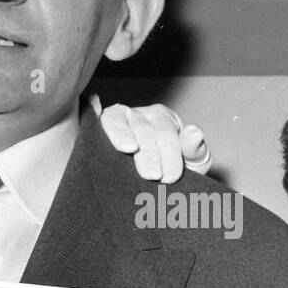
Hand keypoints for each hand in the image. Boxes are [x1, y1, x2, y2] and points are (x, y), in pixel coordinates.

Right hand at [89, 95, 210, 181]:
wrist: (154, 180)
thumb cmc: (172, 168)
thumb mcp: (190, 162)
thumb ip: (194, 150)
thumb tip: (194, 132)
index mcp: (163, 119)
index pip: (167, 133)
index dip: (170, 154)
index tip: (171, 177)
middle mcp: (140, 115)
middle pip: (144, 130)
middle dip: (149, 152)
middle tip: (152, 175)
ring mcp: (119, 119)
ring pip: (119, 121)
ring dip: (123, 135)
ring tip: (129, 149)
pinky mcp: (101, 126)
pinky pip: (99, 118)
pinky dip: (94, 111)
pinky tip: (93, 107)